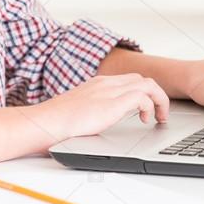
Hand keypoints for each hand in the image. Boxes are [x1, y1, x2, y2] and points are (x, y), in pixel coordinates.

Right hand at [36, 73, 170, 138]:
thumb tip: (98, 124)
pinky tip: (145, 120)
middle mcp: (105, 84)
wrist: (44, 124)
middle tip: (158, 115)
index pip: (128, 80)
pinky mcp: (111, 103)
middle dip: (156, 95)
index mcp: (97, 85)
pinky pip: (143, 96)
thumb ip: (92, 112)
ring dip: (159, 100)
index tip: (146, 110)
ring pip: (147, 84)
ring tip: (159, 118)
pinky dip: (151, 106)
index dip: (143, 93)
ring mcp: (109, 91)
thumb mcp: (78, 113)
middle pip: (141, 79)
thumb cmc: (54, 124)